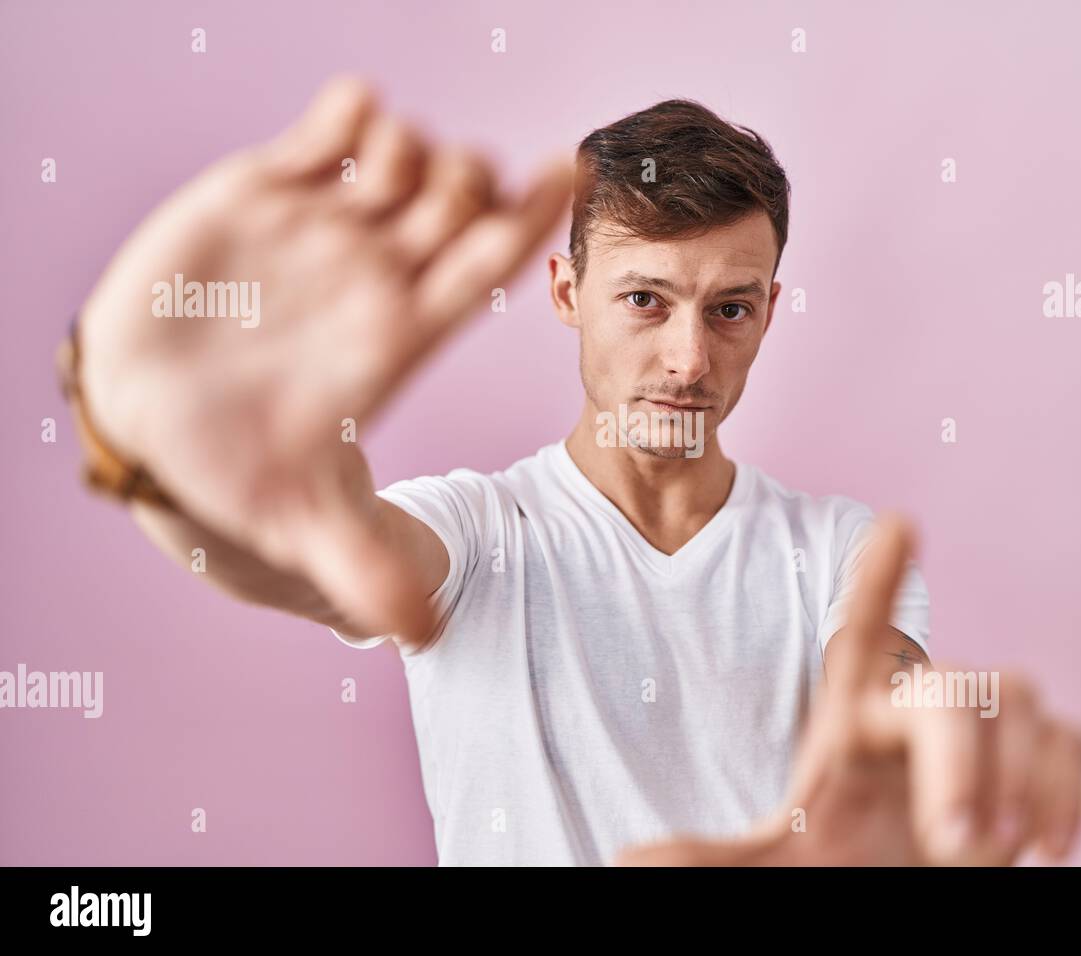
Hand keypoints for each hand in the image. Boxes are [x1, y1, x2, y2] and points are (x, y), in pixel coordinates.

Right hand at [75, 76, 573, 639]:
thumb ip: (365, 571)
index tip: (568, 173)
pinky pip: (325, 135)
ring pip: (402, 162)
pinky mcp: (268, 195)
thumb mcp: (302, 522)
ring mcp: (327, 230)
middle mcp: (376, 275)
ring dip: (416, 144)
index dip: (524, 226)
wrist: (153, 421)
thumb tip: (426, 638)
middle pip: (456, 206)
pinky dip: (348, 114)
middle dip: (473, 180)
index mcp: (398, 336)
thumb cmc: (233, 467)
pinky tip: (355, 112)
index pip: (479, 272)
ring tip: (391, 154)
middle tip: (460, 177)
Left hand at [615, 516, 1080, 865]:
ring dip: (1022, 775)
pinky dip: (1068, 783)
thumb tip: (629, 862)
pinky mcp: (1035, 773)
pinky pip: (1070, 737)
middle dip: (964, 759)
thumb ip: (711, 862)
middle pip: (954, 684)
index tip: (899, 522)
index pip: (860, 638)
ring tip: (994, 849)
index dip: (876, 582)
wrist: (900, 906)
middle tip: (954, 846)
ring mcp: (980, 745)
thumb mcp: (773, 873)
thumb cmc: (839, 878)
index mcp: (850, 723)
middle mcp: (915, 721)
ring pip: (1021, 698)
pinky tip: (1046, 845)